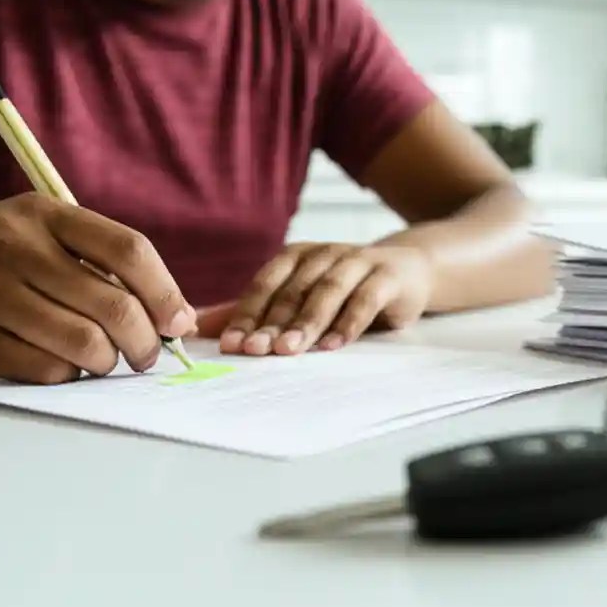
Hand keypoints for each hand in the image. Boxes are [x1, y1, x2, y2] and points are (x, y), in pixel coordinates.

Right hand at [0, 192, 195, 383]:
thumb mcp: (34, 236)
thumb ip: (97, 266)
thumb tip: (176, 318)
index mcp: (40, 212)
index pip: (128, 250)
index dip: (165, 293)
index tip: (179, 323)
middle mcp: (11, 244)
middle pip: (112, 304)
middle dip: (144, 341)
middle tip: (146, 356)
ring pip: (83, 344)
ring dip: (105, 363)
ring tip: (101, 361)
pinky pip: (45, 370)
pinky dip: (66, 376)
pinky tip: (58, 365)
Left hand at [218, 243, 432, 355]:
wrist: (408, 270)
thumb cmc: (346, 290)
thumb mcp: (301, 296)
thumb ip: (255, 311)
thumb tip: (198, 328)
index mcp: (295, 257)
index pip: (265, 285)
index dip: (246, 314)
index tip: (230, 344)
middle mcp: (322, 254)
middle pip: (293, 291)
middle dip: (272, 323)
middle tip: (255, 351)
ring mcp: (356, 261)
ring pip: (326, 292)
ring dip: (306, 322)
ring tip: (288, 350)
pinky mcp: (387, 276)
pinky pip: (365, 299)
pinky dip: (349, 322)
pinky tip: (334, 345)